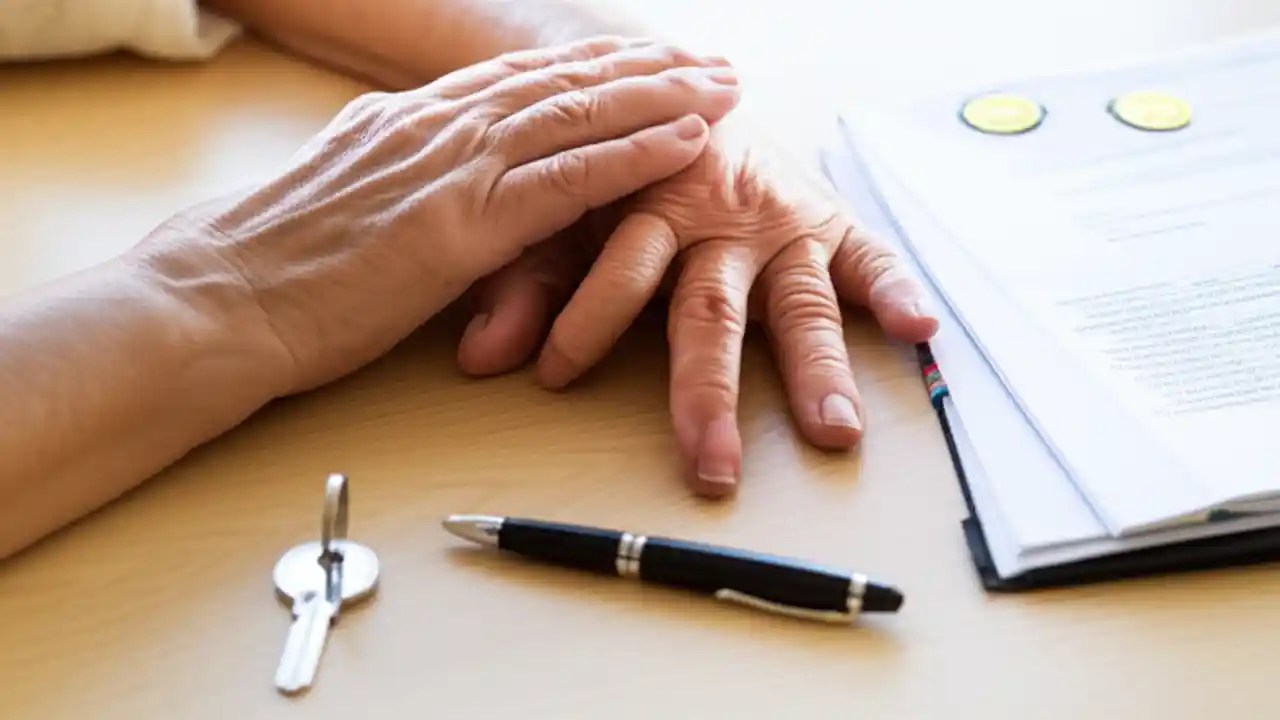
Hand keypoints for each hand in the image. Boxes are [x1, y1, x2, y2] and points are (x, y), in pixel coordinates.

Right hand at [144, 37, 740, 392]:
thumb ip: (402, 174)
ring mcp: (451, 168)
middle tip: (711, 61)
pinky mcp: (460, 224)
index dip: (594, 67)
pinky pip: (567, 178)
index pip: (521, 78)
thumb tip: (437, 174)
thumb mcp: (347, 197)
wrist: (219, 301)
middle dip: (646, 69)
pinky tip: (687, 143)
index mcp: (408, 118)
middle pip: (563, 83)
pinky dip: (634, 155)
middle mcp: (437, 126)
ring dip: (661, 98)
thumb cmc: (274, 266)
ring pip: (578, 115)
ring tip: (722, 88)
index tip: (650, 60)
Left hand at [458, 120, 937, 495]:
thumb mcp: (564, 218)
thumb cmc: (621, 174)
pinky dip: (894, 290)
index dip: (585, 319)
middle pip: (711, 310)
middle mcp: (720, 218)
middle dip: (710, 391)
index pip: (617, 268)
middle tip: (712, 466)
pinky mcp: (829, 222)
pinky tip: (918, 329)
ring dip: (818, 368)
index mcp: (648, 206)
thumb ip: (524, 282)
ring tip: (835, 431)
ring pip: (797, 301)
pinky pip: (870, 257)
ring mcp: (781, 223)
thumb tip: (480, 357)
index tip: (556, 375)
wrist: (689, 90)